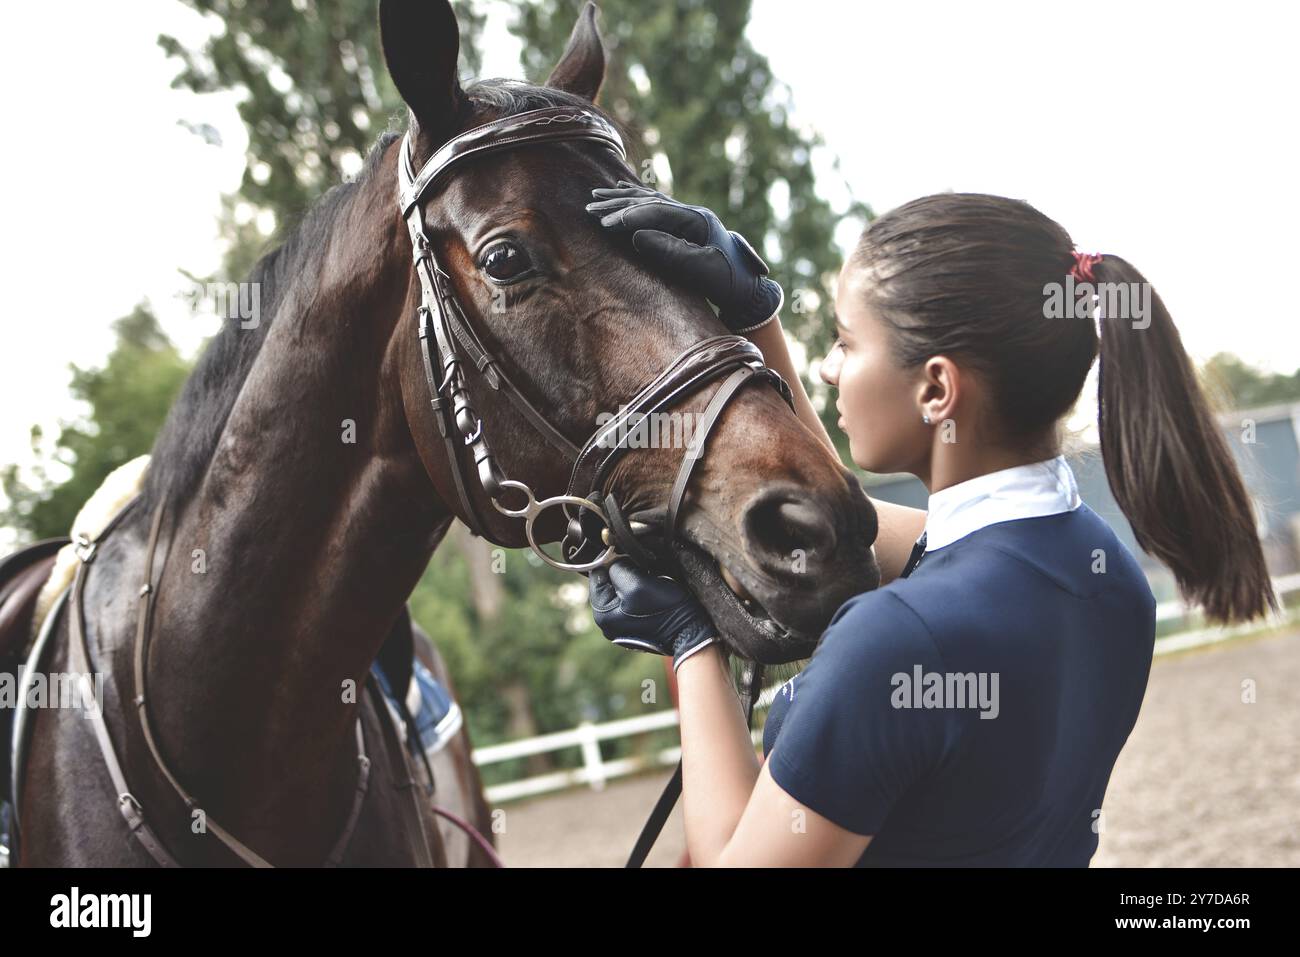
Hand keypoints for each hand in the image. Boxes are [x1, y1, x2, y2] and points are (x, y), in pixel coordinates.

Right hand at [586, 182, 782, 332]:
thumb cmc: (727, 282)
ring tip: (597, 195)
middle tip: (590, 207)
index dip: (628, 215)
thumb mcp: (701, 270)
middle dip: (618, 205)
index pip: (656, 212)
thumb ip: (670, 252)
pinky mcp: (685, 225)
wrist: (748, 288)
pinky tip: (621, 192)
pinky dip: (635, 200)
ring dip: (622, 199)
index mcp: (697, 220)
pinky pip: (655, 206)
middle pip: (649, 202)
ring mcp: (689, 217)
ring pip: (650, 202)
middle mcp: (692, 213)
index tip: (603, 222)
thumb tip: (636, 236)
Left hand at [588, 561, 718, 670]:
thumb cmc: (665, 609)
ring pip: (621, 592)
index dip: (613, 562)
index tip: (632, 560)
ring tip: (652, 583)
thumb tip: (613, 561)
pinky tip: (655, 594)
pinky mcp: (635, 626)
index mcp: (602, 615)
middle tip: (645, 572)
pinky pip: (631, 602)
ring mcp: (621, 627)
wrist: (690, 633)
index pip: (597, 575)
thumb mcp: (637, 584)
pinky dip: (641, 594)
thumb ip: (618, 569)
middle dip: (624, 573)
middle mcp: (607, 624)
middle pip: (609, 584)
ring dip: (634, 582)